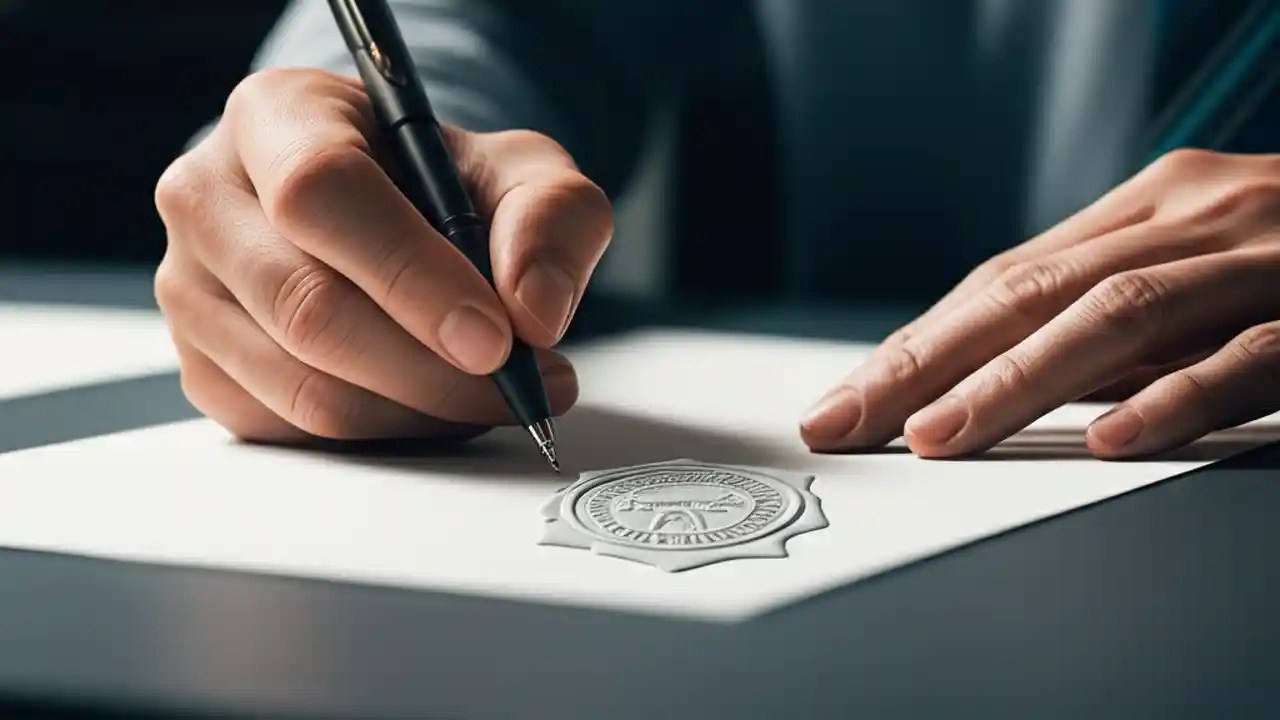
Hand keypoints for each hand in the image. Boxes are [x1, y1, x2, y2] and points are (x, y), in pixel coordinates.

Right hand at [154, 69, 611, 441]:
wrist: (392, 214)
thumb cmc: (443, 184)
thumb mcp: (522, 172)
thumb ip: (551, 219)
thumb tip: (535, 311)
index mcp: (275, 116)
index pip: (320, 193)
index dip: (410, 274)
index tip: (494, 337)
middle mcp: (208, 198)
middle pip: (307, 307)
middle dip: (432, 368)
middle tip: (521, 384)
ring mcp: (189, 291)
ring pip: (303, 388)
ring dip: (420, 410)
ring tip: (493, 392)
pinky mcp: (202, 368)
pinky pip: (295, 432)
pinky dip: (385, 433)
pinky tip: (433, 402)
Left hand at [800, 149, 1279, 458]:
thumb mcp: (1194, 265)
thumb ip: (1107, 307)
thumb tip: (990, 376)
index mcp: (1149, 208)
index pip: (1005, 280)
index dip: (917, 343)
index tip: (846, 400)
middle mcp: (1192, 218)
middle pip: (1031, 293)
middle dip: (926, 363)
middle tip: (846, 421)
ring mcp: (1264, 259)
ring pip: (1120, 316)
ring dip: (1018, 382)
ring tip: (938, 437)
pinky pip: (1253, 356)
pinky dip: (1180, 398)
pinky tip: (1114, 439)